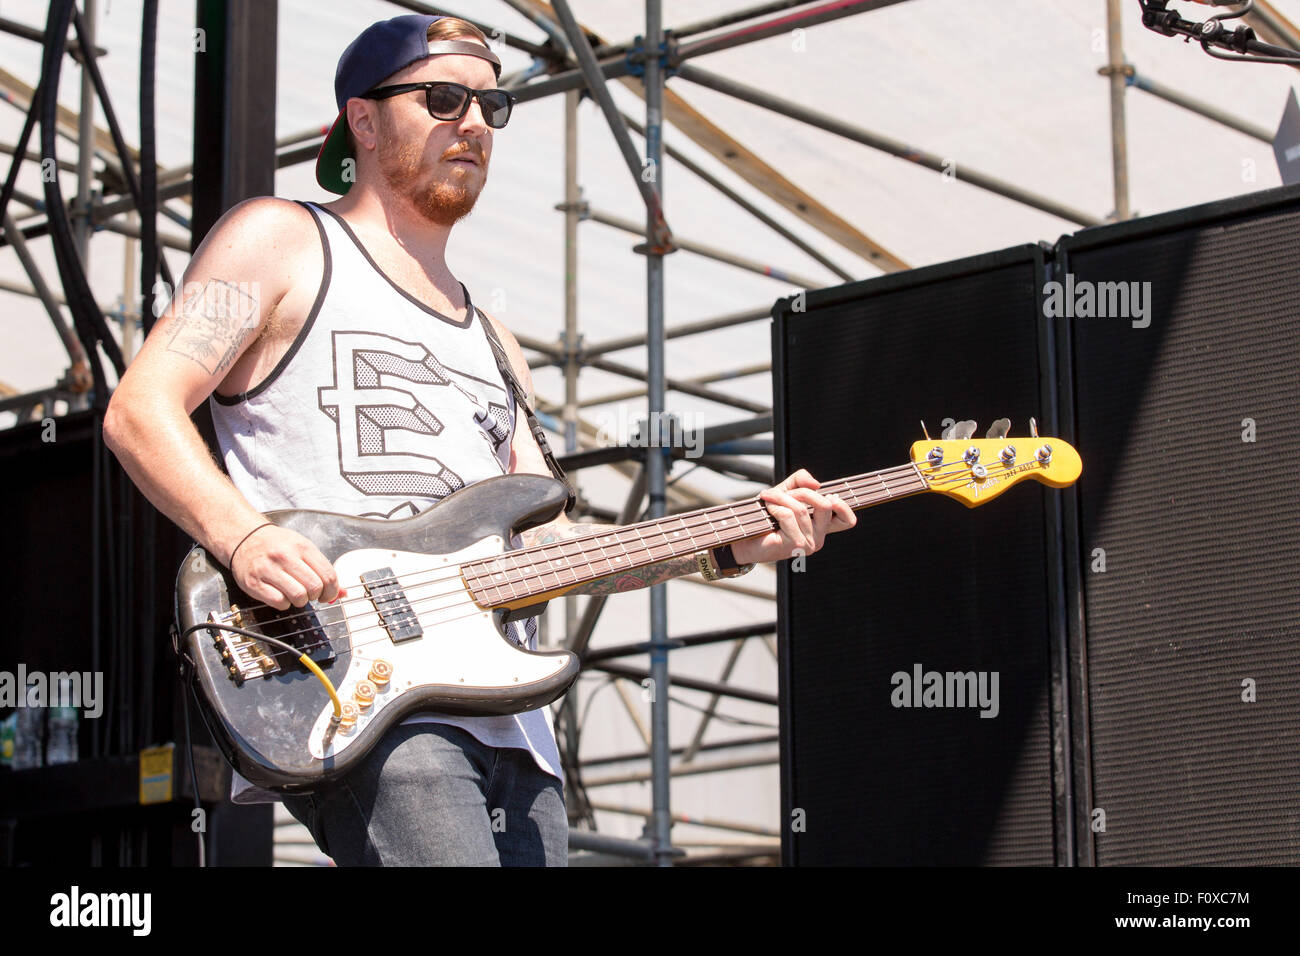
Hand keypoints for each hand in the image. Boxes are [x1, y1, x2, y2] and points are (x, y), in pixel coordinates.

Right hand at [228, 524, 344, 610]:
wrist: (245, 538)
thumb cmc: (276, 544)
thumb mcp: (303, 549)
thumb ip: (323, 569)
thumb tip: (342, 592)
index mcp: (302, 547)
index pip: (328, 575)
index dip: (332, 590)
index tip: (328, 594)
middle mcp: (285, 557)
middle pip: (314, 587)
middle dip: (316, 596)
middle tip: (310, 594)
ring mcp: (268, 570)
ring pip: (298, 596)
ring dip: (301, 601)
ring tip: (296, 594)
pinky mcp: (254, 583)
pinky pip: (279, 602)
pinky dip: (284, 604)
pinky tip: (282, 595)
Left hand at [732, 469, 855, 565]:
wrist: (744, 538)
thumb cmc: (766, 516)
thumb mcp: (786, 492)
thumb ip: (801, 481)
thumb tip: (816, 484)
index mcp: (821, 527)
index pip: (847, 521)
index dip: (844, 505)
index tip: (829, 494)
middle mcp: (819, 538)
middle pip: (825, 505)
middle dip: (802, 492)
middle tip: (784, 492)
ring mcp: (808, 545)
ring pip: (801, 509)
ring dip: (781, 497)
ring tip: (768, 498)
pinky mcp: (794, 546)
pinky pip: (788, 515)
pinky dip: (775, 506)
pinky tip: (768, 509)